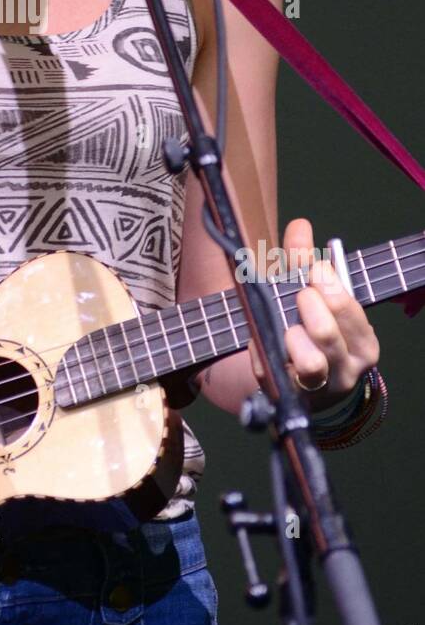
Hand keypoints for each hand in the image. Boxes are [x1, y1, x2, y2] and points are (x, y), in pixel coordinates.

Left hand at [247, 217, 379, 411]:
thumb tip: (300, 224)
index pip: (347, 307)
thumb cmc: (311, 331)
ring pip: (308, 363)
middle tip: (298, 296)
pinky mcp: (287, 399)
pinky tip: (261, 340)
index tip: (312, 271)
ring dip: (291, 337)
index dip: (325, 284)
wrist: (297, 384)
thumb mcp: (314, 297)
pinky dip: (261, 351)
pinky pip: (271, 371)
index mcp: (363, 344)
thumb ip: (304, 261)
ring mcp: (318, 390)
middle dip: (307, 307)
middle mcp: (346, 370)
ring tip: (287, 327)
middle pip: (326, 333)